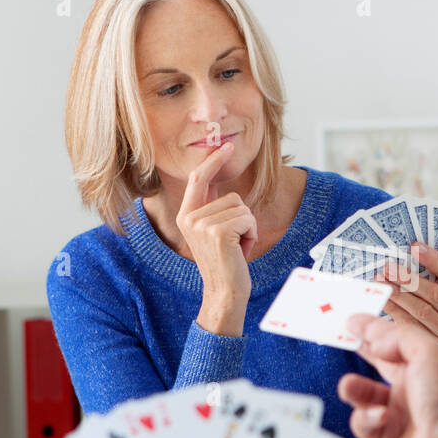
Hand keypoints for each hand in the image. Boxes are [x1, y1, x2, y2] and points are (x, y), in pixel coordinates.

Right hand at [177, 142, 257, 334]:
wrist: (225, 292)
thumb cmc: (226, 262)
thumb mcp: (214, 231)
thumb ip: (212, 205)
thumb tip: (214, 172)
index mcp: (186, 215)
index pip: (199, 178)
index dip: (214, 160)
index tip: (226, 146)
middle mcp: (190, 217)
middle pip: (231, 196)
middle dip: (242, 218)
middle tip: (233, 242)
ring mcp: (202, 224)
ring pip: (241, 207)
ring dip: (247, 228)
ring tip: (236, 247)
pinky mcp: (217, 232)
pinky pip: (247, 219)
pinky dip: (251, 234)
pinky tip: (241, 251)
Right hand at [337, 313, 437, 437]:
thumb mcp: (428, 351)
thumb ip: (398, 337)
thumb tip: (375, 340)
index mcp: (426, 366)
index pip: (395, 342)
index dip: (373, 331)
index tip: (351, 322)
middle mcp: (414, 389)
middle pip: (379, 366)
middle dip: (359, 355)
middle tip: (340, 345)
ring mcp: (401, 415)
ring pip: (364, 397)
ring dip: (353, 389)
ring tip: (350, 386)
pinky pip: (365, 425)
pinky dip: (367, 418)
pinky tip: (382, 417)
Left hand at [373, 242, 437, 349]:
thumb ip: (433, 280)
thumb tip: (408, 254)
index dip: (433, 259)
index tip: (414, 246)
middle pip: (434, 294)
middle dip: (408, 278)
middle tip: (388, 267)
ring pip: (421, 311)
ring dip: (398, 294)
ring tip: (381, 281)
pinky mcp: (433, 348)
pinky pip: (410, 326)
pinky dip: (394, 311)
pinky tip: (383, 300)